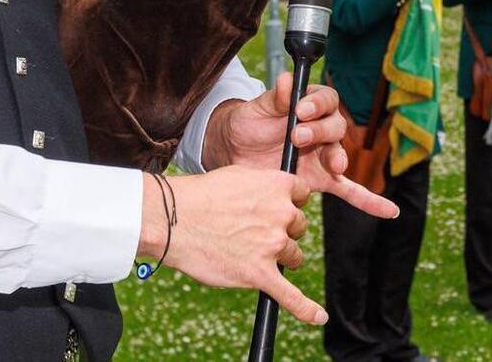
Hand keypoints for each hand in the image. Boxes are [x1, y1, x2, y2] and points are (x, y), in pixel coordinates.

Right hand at [149, 166, 323, 324]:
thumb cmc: (201, 196)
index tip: (276, 209)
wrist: (174, 220)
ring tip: (248, 253)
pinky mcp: (260, 274)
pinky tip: (317, 316)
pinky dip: (305, 308)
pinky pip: (290, 296)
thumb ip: (264, 186)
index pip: (302, 196)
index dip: (289, 204)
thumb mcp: (240, 176)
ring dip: (279, 257)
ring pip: (293, 256)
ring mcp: (272, 245)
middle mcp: (281, 214)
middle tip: (253, 232)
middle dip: (282, 231)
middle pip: (299, 227)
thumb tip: (276, 195)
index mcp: (278, 187)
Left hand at [203, 74, 398, 220]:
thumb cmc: (249, 123)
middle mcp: (322, 129)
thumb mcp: (258, 108)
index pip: (326, 99)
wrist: (236, 153)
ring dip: (338, 159)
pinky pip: (349, 190)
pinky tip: (389, 211)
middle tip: (298, 137)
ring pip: (339, 155)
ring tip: (333, 166)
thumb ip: (276, 98)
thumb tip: (287, 79)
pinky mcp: (321, 179)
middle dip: (321, 132)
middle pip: (336, 127)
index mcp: (310, 105)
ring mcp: (323, 156)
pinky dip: (369, 201)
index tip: (301, 109)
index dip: (317, 103)